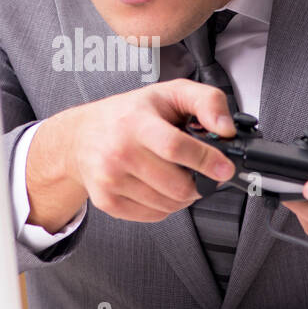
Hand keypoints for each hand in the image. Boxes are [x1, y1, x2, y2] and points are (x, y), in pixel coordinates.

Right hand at [26, 79, 238, 228]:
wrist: (81, 137)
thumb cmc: (127, 114)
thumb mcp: (168, 93)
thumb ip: (206, 101)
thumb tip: (226, 129)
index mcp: (135, 123)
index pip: (175, 147)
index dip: (206, 160)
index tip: (224, 168)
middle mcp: (119, 152)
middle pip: (176, 185)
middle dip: (199, 182)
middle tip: (200, 171)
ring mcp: (111, 180)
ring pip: (169, 204)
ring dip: (183, 195)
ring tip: (175, 174)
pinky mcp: (108, 202)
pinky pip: (154, 215)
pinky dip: (166, 205)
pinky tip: (158, 185)